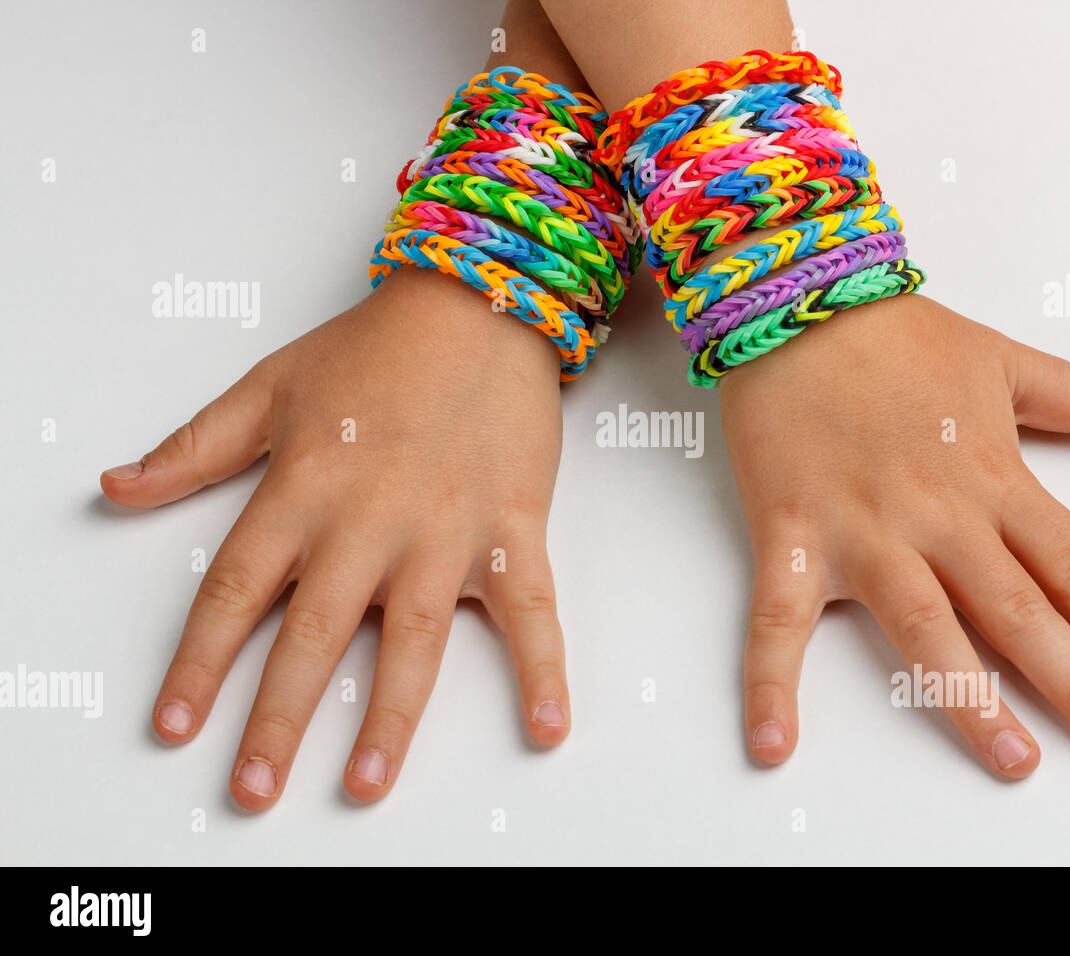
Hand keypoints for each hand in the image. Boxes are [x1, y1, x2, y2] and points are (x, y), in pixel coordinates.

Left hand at [101, 268, 571, 808]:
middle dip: (279, 719)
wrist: (479, 303)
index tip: (177, 725)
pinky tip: (548, 723)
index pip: (237, 590)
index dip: (202, 664)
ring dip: (391, 717)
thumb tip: (117, 486)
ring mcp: (445, 530)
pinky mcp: (510, 528)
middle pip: (315, 634)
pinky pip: (532, 608)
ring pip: (414, 639)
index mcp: (303, 488)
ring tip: (364, 782)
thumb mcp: (268, 387)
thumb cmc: (375, 347)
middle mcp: (369, 520)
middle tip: (254, 790)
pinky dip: (545, 667)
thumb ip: (193, 447)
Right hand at [719, 293, 1069, 775]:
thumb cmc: (893, 336)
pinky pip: (777, 620)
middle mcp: (938, 515)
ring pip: (925, 629)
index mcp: (992, 476)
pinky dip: (771, 680)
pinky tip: (774, 741)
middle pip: (1020, 612)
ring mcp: (864, 531)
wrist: (795, 302)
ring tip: (1017, 762)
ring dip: (972, 702)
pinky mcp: (793, 536)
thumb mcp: (1004, 360)